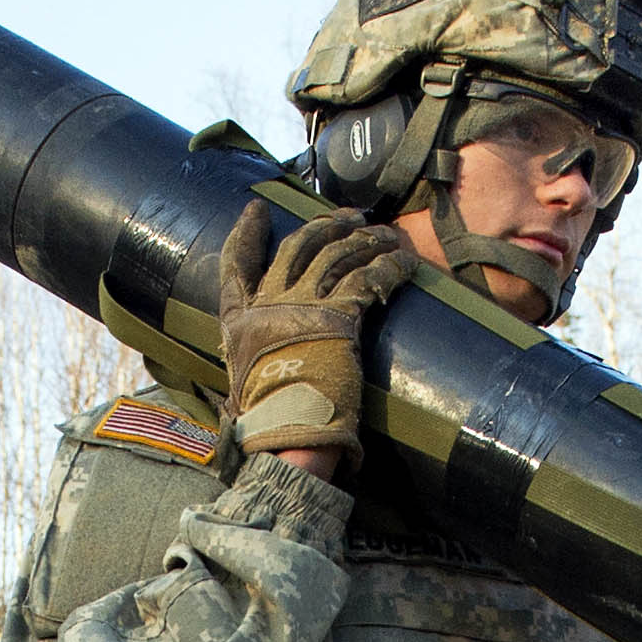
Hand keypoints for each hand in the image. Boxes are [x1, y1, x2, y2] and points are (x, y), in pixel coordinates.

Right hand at [218, 202, 414, 475]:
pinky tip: (406, 263)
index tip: (257, 209)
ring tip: (386, 235)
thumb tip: (255, 373)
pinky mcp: (339, 317)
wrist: (287, 432)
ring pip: (338, 254)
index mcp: (241, 318)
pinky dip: (390, 266)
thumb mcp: (241, 382)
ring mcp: (304, 305)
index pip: (235, 264)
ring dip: (366, 239)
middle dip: (327, 224)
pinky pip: (368, 278)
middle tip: (350, 217)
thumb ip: (252, 363)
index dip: (245, 233)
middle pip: (299, 246)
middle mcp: (270, 303)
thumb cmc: (266, 419)